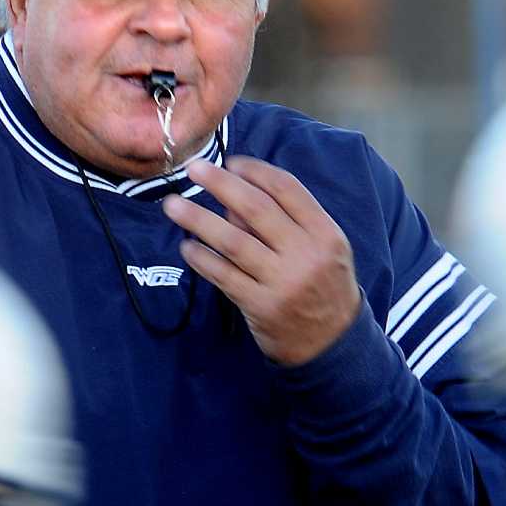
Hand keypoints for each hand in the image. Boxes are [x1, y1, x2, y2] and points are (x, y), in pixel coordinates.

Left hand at [167, 157, 360, 365]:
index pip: (287, 190)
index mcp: (324, 232)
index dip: (255, 171)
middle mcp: (305, 254)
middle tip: (194, 169)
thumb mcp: (319, 249)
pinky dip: (202, 259)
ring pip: (234, 242)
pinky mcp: (261, 306)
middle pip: (257, 209)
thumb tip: (231, 199)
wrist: (333, 343)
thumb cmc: (323, 285)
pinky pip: (224, 276)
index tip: (229, 162)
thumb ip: (284, 222)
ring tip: (173, 205)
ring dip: (199, 220)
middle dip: (221, 184)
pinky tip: (186, 247)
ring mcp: (282, 282)